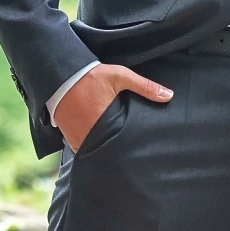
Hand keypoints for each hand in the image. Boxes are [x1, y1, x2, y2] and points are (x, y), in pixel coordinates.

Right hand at [53, 63, 171, 151]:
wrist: (60, 75)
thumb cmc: (91, 76)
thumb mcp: (120, 77)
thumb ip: (145, 86)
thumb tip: (169, 96)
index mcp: (106, 122)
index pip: (122, 143)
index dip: (130, 149)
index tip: (138, 151)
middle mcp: (91, 134)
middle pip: (108, 150)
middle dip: (118, 153)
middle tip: (129, 155)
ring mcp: (78, 138)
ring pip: (94, 151)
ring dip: (103, 151)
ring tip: (115, 154)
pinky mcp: (69, 137)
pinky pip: (82, 149)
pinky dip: (89, 148)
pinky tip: (98, 147)